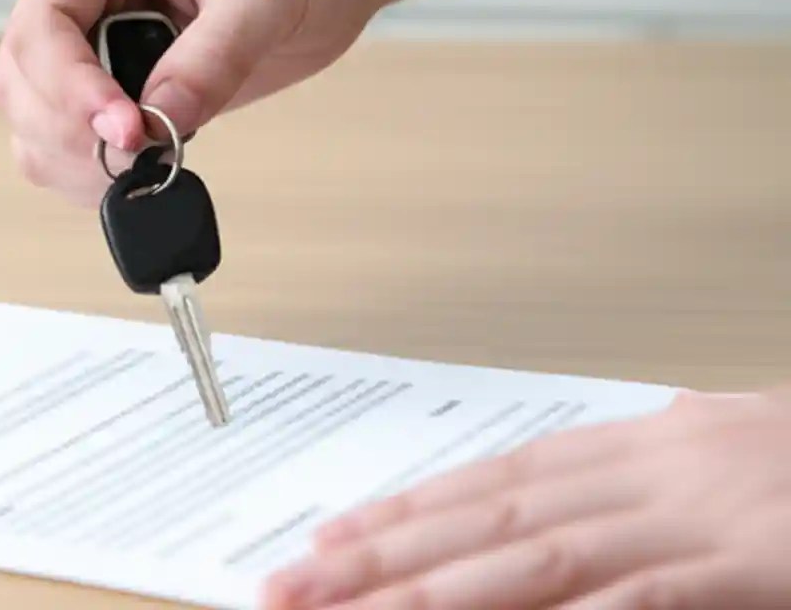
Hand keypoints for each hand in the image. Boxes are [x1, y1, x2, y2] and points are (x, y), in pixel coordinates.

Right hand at [0, 0, 380, 205]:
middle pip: (23, 76)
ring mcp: (102, 34)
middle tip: (134, 155)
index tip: (126, 130)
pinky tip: (142, 170)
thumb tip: (156, 125)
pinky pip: (76, 134)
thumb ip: (208, 61)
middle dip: (68, 128)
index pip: (44, 22)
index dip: (71, 88)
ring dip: (72, 156)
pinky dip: (92, 167)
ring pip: (34, 113)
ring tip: (140, 168)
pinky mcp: (128, 77)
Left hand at [261, 388, 790, 609]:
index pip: (494, 478)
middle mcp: (655, 467)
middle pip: (491, 514)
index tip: (326, 540)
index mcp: (646, 443)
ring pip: (539, 554)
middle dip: (384, 556)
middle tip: (292, 584)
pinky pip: (642, 598)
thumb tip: (557, 516)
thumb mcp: (730, 464)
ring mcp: (704, 515)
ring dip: (435, 591)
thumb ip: (642, 491)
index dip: (404, 511)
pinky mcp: (760, 561)